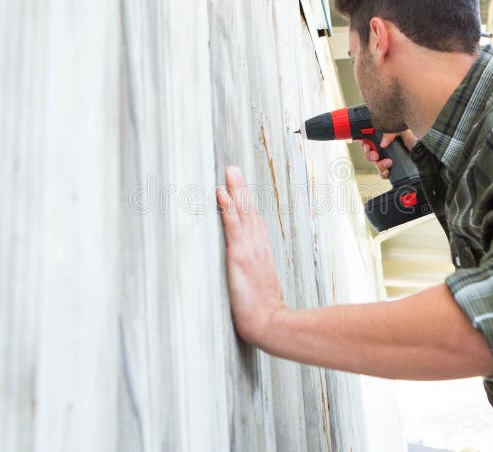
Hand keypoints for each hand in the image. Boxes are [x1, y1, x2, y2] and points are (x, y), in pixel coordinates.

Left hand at [216, 166, 284, 344]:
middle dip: (242, 189)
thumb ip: (258, 277)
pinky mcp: (240, 256)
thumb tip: (254, 276)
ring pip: (242, 213)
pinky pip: (233, 226)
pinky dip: (227, 208)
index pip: (255, 222)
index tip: (241, 188)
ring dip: (235, 190)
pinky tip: (222, 193)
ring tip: (229, 172)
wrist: (270, 323)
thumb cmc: (266, 312)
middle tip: (233, 169)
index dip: (247, 204)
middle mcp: (258, 246)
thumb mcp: (264, 289)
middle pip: (250, 211)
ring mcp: (250, 249)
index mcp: (263, 253)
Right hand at [361, 130, 416, 178]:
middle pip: (369, 154)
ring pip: (375, 165)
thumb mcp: (402, 130)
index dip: (365, 144)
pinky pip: (383, 174)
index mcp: (385, 138)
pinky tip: (388, 171)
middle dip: (370, 155)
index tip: (367, 146)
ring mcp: (388, 159)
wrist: (426, 151)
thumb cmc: (415, 139)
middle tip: (375, 155)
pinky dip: (383, 173)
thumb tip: (383, 143)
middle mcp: (385, 149)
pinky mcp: (393, 169)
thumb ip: (390, 132)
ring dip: (379, 164)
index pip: (369, 140)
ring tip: (388, 162)